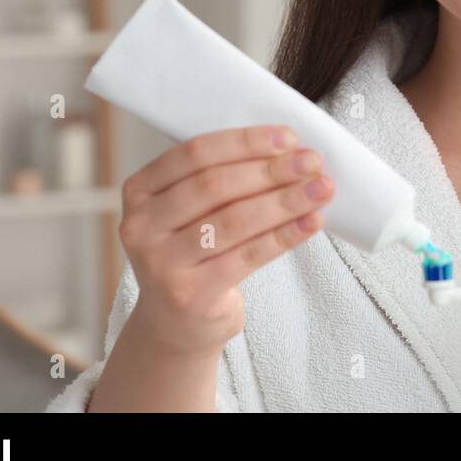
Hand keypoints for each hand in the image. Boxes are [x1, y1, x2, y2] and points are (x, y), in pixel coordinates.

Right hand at [117, 124, 334, 356]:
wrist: (176, 323)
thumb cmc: (195, 252)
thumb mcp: (190, 211)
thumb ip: (222, 178)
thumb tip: (288, 150)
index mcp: (139, 190)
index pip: (196, 154)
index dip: (246, 142)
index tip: (288, 137)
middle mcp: (141, 225)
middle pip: (216, 185)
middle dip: (271, 170)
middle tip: (312, 162)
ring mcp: (161, 263)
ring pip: (235, 220)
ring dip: (286, 201)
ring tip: (321, 188)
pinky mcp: (189, 294)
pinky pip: (248, 256)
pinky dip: (286, 235)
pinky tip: (312, 222)